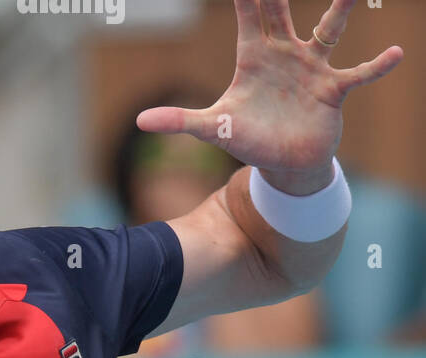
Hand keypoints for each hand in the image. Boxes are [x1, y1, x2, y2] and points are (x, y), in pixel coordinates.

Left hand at [136, 0, 402, 188]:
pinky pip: (357, 74)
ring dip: (342, 7)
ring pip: (329, 29)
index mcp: (254, 56)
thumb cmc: (248, 138)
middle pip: (282, 8)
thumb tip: (141, 121)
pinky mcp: (332, 90)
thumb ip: (180, 120)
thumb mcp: (213, 128)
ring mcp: (312, 69)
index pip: (248, 11)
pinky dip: (375, 66)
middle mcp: (285, 54)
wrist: (283, 162)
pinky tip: (395, 53)